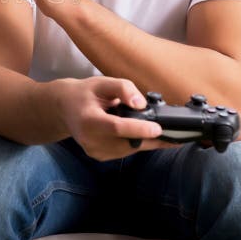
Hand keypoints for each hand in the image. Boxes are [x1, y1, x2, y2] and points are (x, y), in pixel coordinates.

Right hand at [57, 76, 172, 160]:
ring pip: (129, 150)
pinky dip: (136, 143)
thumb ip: (122, 88)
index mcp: (88, 119)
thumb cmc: (84, 93)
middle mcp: (89, 139)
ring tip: (162, 132)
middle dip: (152, 138)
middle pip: (127, 143)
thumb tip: (141, 104)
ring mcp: (93, 151)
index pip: (116, 127)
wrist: (64, 108)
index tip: (159, 128)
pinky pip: (124, 152)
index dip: (139, 128)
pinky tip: (144, 134)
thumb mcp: (102, 83)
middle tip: (176, 134)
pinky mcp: (99, 157)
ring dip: (147, 142)